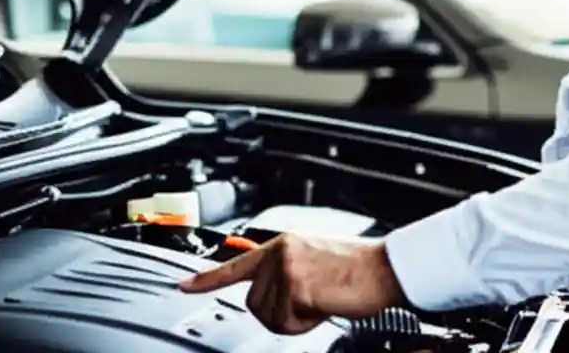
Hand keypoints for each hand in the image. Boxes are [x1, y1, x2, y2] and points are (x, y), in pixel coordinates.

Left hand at [178, 233, 404, 334]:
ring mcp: (286, 268)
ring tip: (321, 301)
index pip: (237, 263)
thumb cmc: (356, 268)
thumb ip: (287, 271)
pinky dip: (305, 324)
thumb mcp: (314, 259)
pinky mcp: (296, 286)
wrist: (383, 268)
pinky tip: (324, 305)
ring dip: (294, 320)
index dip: (207, 278)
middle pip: (253, 304)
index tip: (184, 285)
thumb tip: (270, 296)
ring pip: (268, 316)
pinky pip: (287, 322)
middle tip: (311, 303)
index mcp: (283, 244)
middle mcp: (280, 252)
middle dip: (279, 314)